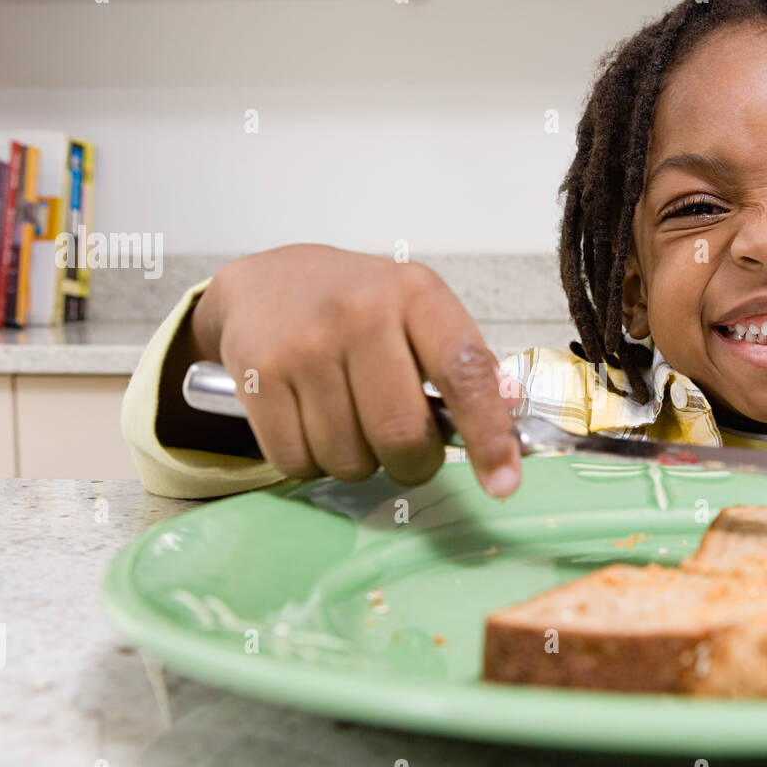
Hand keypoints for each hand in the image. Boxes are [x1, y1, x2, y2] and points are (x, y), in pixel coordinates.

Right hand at [180, 244, 521, 496]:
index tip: (503, 483)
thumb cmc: (358, 308)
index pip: (463, 372)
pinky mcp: (259, 374)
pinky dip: (311, 462)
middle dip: (412, 463)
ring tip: (348, 420)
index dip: (488, 435)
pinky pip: (298, 461)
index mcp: (415, 294)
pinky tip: (311, 423)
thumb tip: (507, 421)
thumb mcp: (420, 313)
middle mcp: (360, 313)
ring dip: (357, 461)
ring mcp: (305, 344)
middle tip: (406, 451)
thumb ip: (465, 365)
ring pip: (348, 459)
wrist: (268, 283)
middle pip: (402, 435)